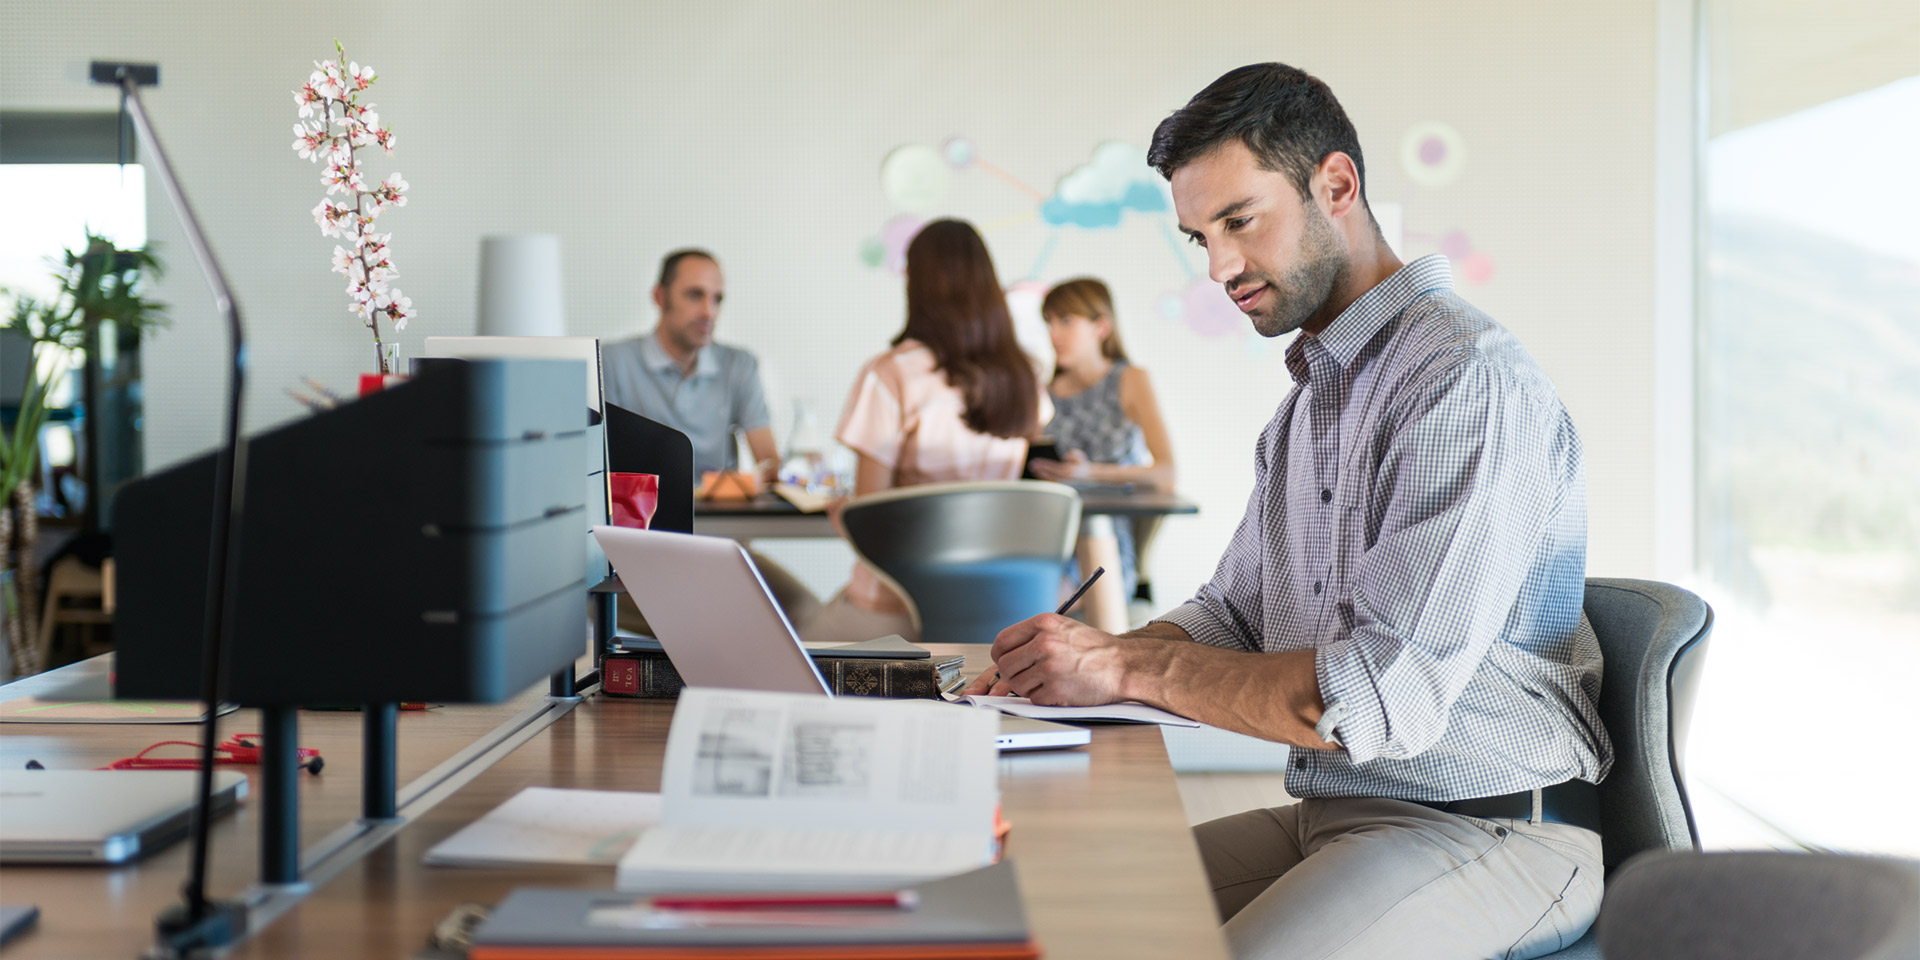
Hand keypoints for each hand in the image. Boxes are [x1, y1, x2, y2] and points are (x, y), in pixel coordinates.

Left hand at [984, 613, 1133, 704]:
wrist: (1124, 665)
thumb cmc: (1095, 649)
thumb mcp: (1063, 629)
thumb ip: (1033, 638)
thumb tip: (1002, 660)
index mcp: (1044, 623)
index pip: (1002, 641)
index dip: (1000, 655)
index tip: (1004, 661)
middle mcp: (1044, 643)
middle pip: (1005, 665)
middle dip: (1012, 674)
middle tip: (1026, 675)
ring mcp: (1049, 668)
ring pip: (1016, 685)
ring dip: (1028, 687)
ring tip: (1048, 680)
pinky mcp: (1056, 690)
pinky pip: (1033, 699)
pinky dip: (1043, 697)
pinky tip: (1059, 689)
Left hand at [1029, 450, 1091, 481]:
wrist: (1086, 475)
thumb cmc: (1080, 463)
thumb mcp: (1080, 456)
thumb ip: (1073, 454)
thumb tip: (1065, 456)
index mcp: (1068, 471)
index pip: (1052, 467)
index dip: (1043, 464)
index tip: (1035, 461)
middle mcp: (1065, 479)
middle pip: (1048, 474)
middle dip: (1039, 469)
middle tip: (1031, 464)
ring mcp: (1063, 484)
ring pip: (1048, 480)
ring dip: (1039, 474)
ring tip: (1032, 468)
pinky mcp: (1061, 487)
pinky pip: (1050, 483)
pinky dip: (1043, 478)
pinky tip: (1037, 473)